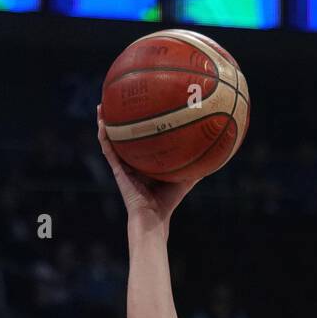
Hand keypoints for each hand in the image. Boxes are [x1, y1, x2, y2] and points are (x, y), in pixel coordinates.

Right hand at [97, 104, 198, 226]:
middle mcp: (132, 162)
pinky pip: (108, 150)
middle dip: (120, 119)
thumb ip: (196, 169)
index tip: (141, 107)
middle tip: (118, 99)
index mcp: (145, 163)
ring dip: (105, 122)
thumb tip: (215, 158)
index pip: (142, 140)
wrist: (154, 217)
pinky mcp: (117, 170)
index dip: (140, 125)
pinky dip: (103, 135)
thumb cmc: (169, 202)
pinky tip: (101, 121)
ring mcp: (123, 165)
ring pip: (111, 140)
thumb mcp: (184, 180)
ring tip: (101, 105)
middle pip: (124, 136)